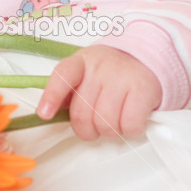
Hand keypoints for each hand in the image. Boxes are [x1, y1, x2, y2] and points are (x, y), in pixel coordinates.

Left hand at [36, 47, 161, 140]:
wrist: (146, 60)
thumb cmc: (109, 76)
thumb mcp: (85, 75)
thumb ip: (67, 92)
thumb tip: (48, 113)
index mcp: (81, 62)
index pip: (62, 77)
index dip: (51, 97)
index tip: (44, 114)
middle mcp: (100, 67)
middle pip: (82, 114)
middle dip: (86, 130)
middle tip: (94, 126)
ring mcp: (122, 77)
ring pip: (106, 124)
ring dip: (110, 131)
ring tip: (115, 120)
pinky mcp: (143, 89)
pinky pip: (129, 125)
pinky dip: (130, 130)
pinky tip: (130, 119)